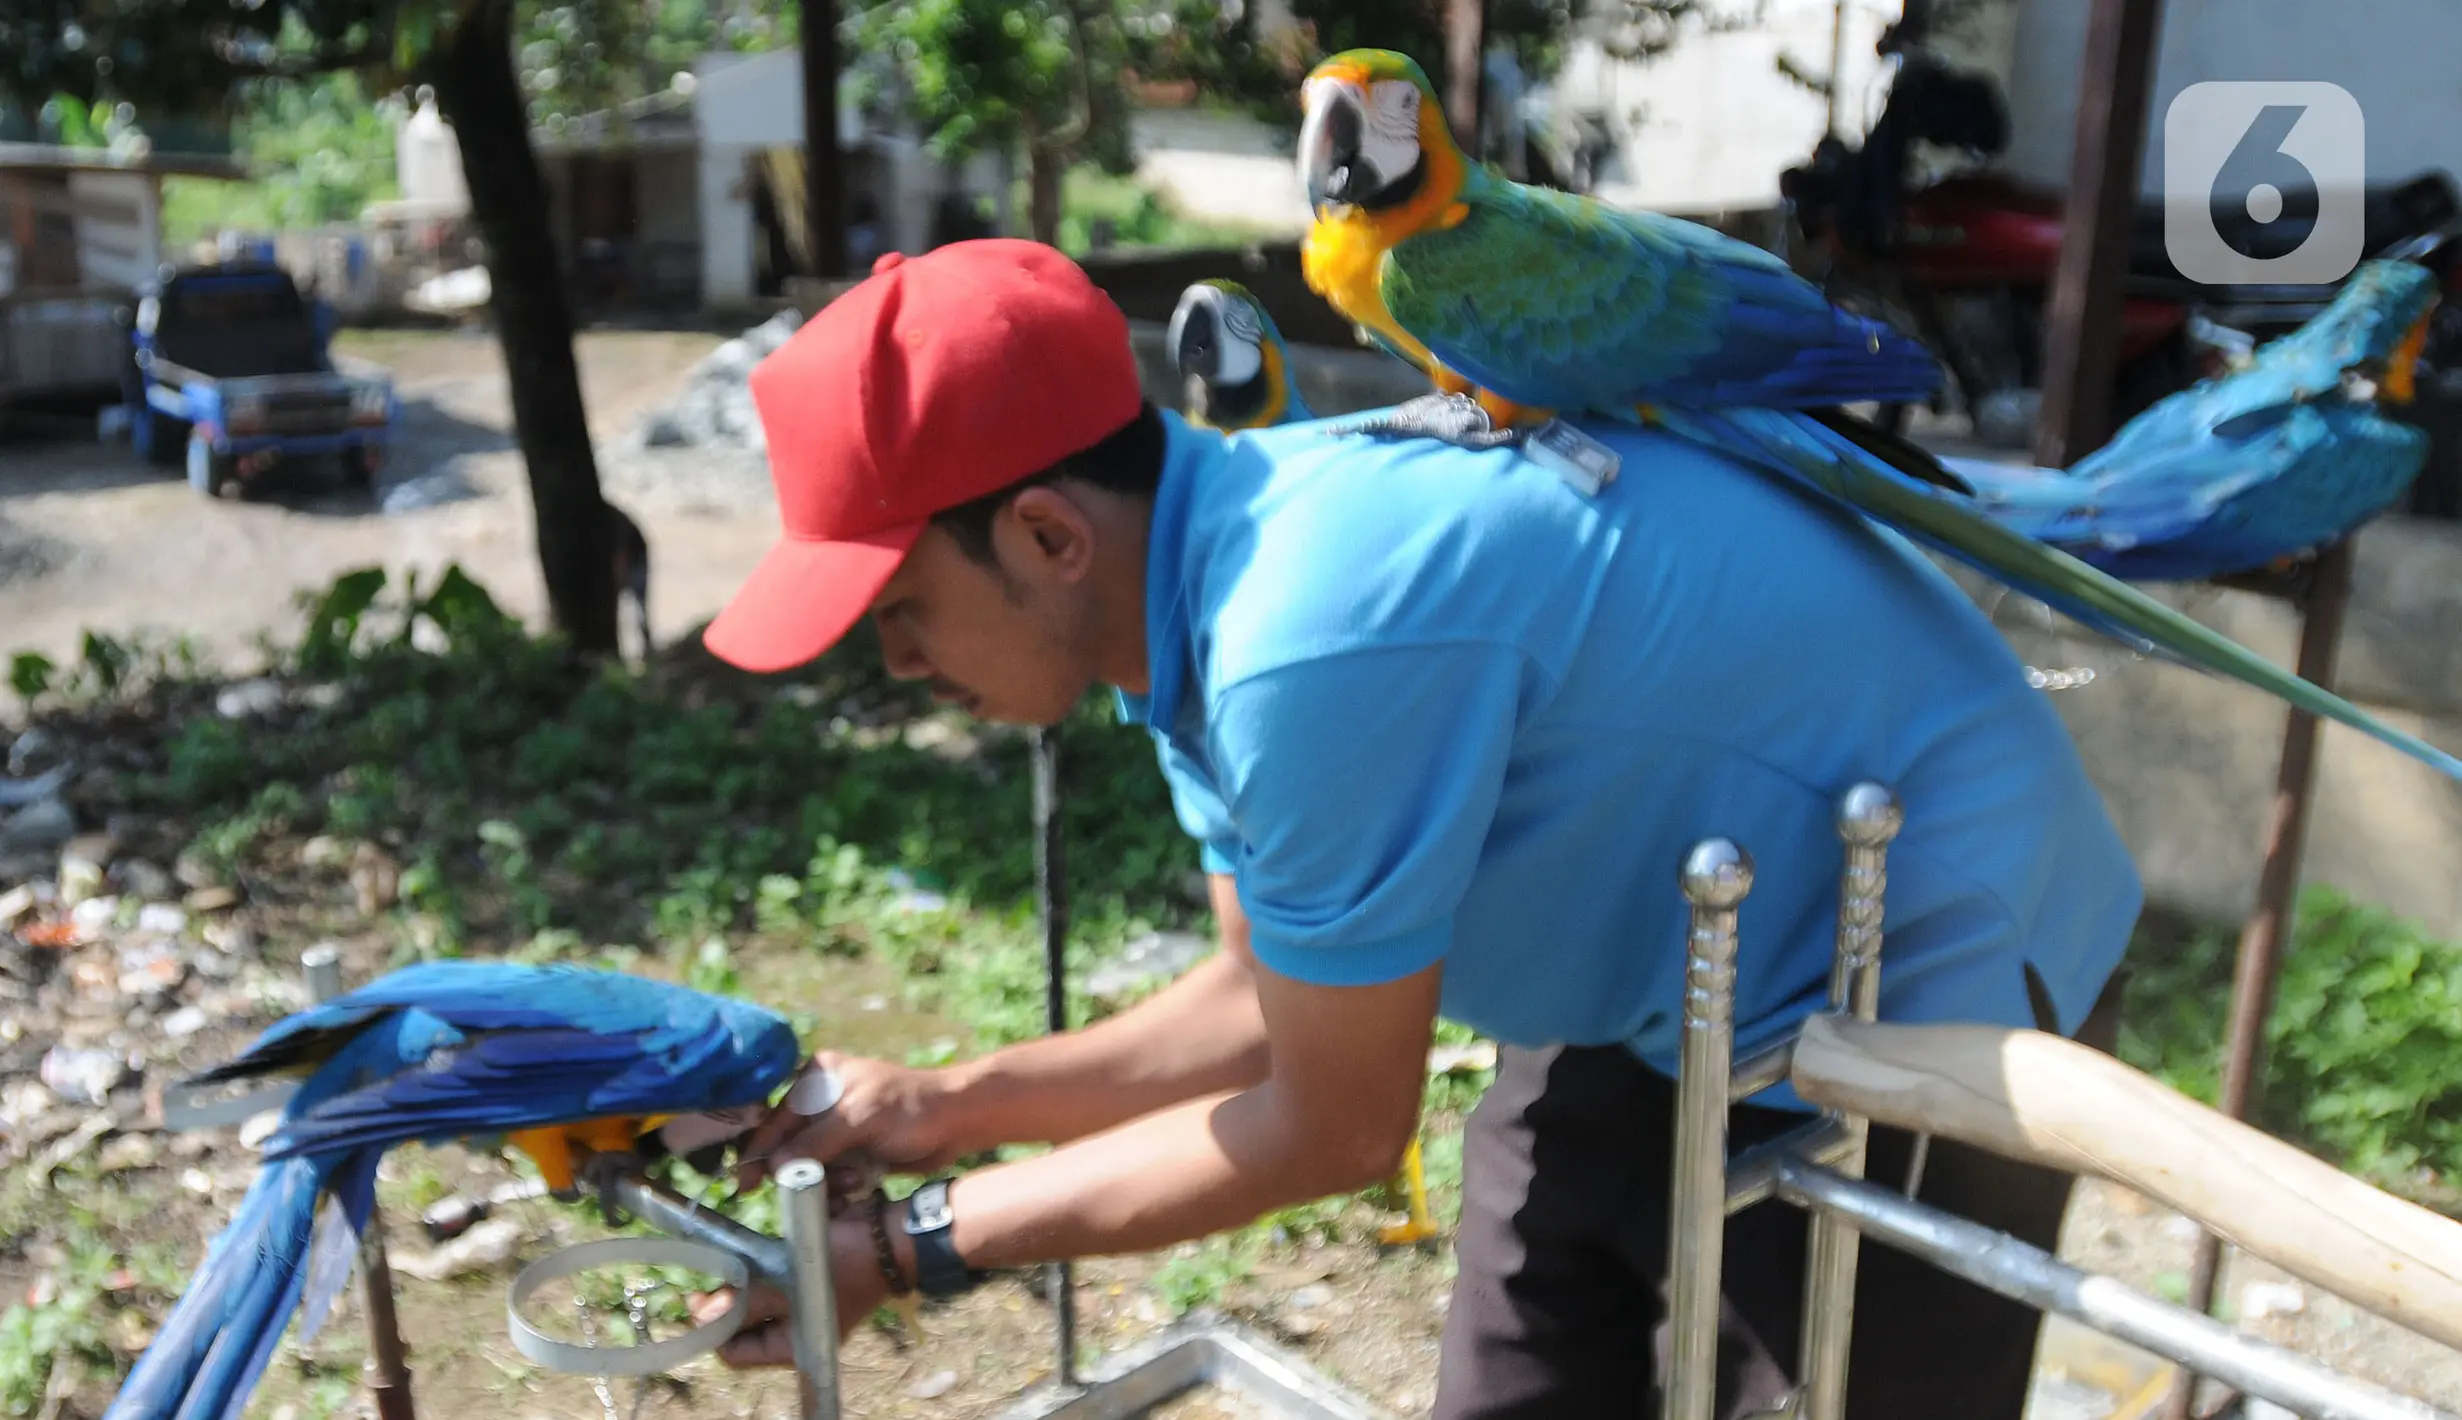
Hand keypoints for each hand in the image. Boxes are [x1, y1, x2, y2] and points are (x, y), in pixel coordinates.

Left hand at [687, 1216, 890, 1364]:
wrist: (891, 1236)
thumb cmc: (848, 1264)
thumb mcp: (792, 1282)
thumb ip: (747, 1299)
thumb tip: (705, 1312)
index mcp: (795, 1346)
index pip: (736, 1354)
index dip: (712, 1330)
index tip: (695, 1299)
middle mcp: (796, 1333)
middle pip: (742, 1330)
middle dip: (724, 1305)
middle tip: (706, 1279)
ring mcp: (801, 1308)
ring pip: (754, 1305)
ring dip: (740, 1286)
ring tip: (725, 1265)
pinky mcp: (804, 1283)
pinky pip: (770, 1284)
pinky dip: (758, 1272)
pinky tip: (749, 1255)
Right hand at [736, 1051, 967, 1191]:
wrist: (958, 1122)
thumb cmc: (912, 1108)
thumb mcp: (860, 1120)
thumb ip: (815, 1143)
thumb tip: (775, 1168)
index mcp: (817, 1078)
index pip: (776, 1119)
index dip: (761, 1153)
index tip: (746, 1184)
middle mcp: (821, 1101)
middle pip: (789, 1147)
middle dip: (802, 1171)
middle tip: (820, 1187)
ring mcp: (837, 1128)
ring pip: (809, 1167)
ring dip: (826, 1181)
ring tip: (854, 1179)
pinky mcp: (852, 1151)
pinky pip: (830, 1176)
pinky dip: (840, 1185)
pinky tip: (861, 1183)